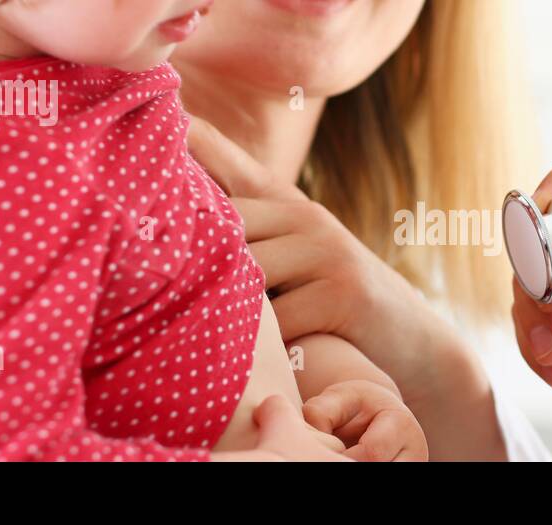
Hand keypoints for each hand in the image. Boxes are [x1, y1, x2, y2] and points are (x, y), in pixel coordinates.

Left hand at [187, 117, 503, 459]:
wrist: (415, 342)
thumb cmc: (337, 303)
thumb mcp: (296, 258)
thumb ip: (247, 232)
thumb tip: (176, 214)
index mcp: (290, 205)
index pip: (230, 168)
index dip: (192, 147)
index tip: (153, 135)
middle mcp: (307, 217)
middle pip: (226, 224)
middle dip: (185, 249)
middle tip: (137, 269)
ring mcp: (328, 252)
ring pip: (248, 271)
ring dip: (218, 303)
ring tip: (180, 323)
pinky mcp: (344, 294)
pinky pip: (279, 318)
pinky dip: (259, 345)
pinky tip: (240, 361)